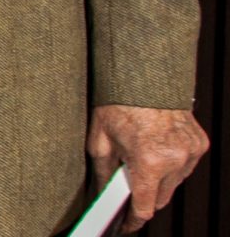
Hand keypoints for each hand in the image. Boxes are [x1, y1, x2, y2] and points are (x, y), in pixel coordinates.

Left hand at [89, 104, 209, 230]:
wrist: (143, 76)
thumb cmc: (118, 103)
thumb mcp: (100, 140)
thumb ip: (103, 174)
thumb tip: (103, 195)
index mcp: (149, 161)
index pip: (144, 206)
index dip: (133, 220)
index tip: (125, 226)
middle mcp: (175, 159)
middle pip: (160, 198)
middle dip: (143, 197)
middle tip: (127, 187)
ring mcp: (190, 151)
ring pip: (175, 183)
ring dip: (159, 180)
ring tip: (140, 160)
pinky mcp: (199, 143)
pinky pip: (185, 165)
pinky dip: (172, 164)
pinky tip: (156, 149)